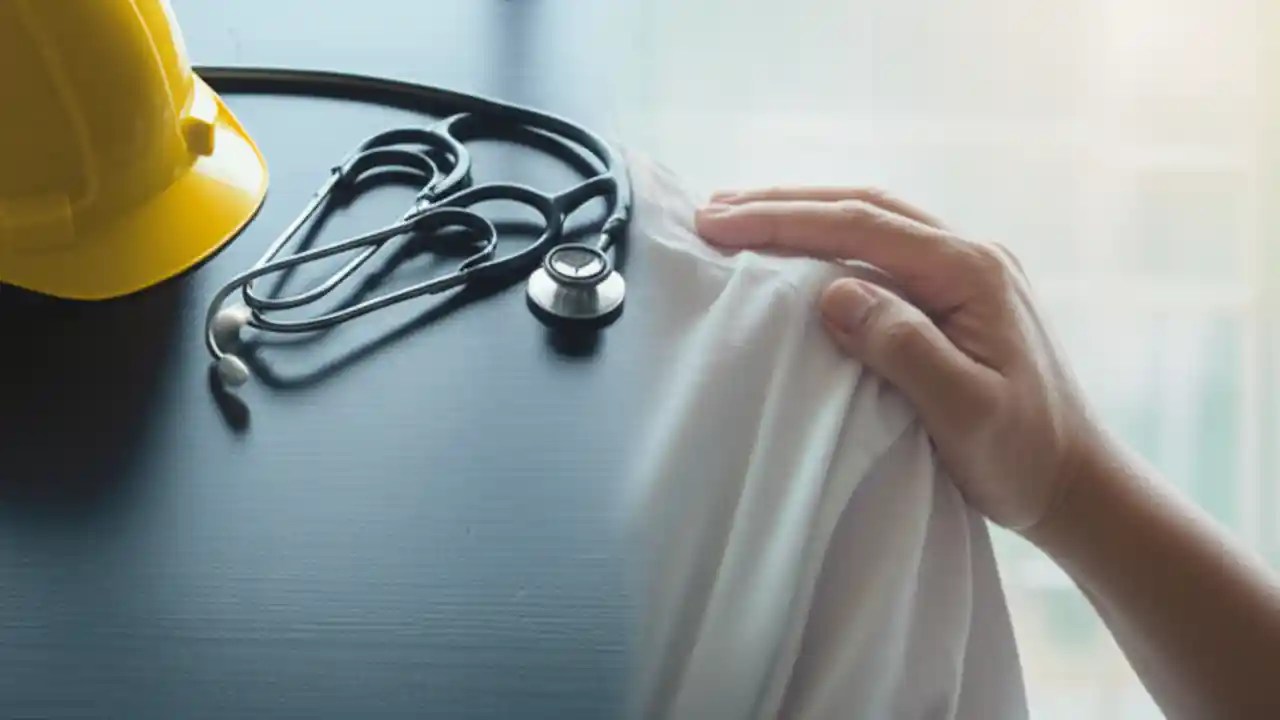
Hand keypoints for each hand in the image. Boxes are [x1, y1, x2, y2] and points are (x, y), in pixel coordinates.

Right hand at [695, 187, 1105, 531]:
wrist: (1078, 483)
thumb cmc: (1023, 456)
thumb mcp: (965, 411)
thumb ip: (903, 347)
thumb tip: (834, 292)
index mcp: (972, 272)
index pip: (862, 226)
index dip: (784, 220)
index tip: (718, 223)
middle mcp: (971, 256)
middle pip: (864, 206)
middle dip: (783, 204)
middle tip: (713, 211)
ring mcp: (968, 272)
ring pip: (873, 220)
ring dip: (805, 215)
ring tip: (741, 216)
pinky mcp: (958, 295)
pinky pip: (884, 249)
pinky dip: (830, 240)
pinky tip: (800, 250)